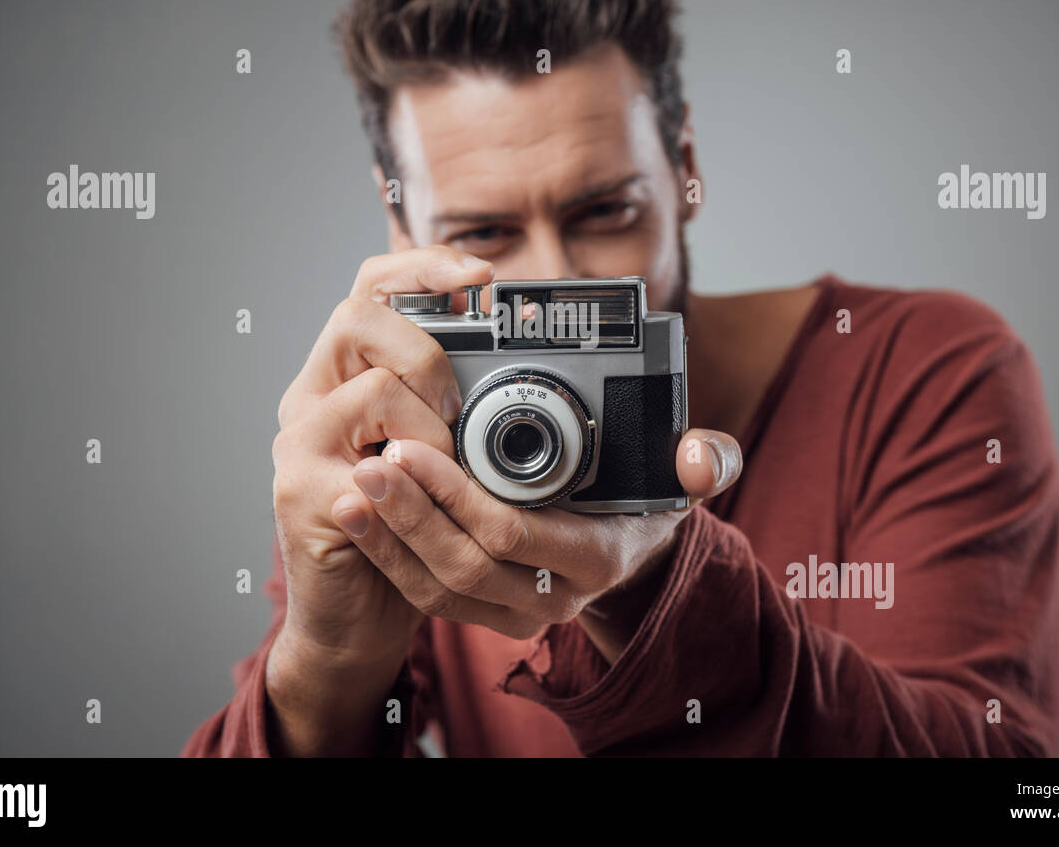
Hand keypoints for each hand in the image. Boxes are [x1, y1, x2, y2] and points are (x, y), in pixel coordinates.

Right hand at [265, 246, 492, 753]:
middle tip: (455, 407)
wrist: (357, 617)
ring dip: (430, 425)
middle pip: (357, 315)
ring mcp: (298, 441)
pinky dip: (413, 474)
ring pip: (374, 387)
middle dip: (426, 353)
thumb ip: (450, 401)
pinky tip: (421, 492)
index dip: (422, 266)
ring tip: (441, 466)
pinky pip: (370, 459)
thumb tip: (518, 352)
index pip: (370, 287)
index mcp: (343, 376)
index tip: (482, 274)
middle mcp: (311, 396)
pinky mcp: (302, 489)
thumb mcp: (436, 452)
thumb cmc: (407, 530)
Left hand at [334, 428, 742, 663]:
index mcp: (595, 557)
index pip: (512, 532)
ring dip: (390, 539)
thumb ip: (705, 461)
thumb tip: (704, 459)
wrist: (629, 556)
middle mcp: (555, 595)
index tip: (415, 447)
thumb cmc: (645, 504)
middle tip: (372, 462)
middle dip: (412, 514)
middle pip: (465, 563)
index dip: (457, 494)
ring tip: (353, 489)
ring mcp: (517, 611)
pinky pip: (430, 597)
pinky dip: (390, 558)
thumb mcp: (681, 479)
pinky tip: (360, 519)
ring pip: (439, 587)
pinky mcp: (485, 611)